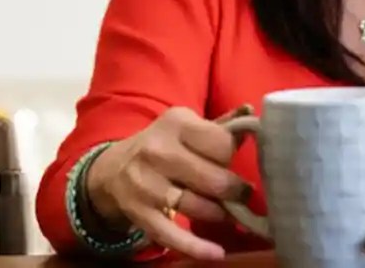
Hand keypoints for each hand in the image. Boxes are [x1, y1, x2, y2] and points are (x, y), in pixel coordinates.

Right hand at [84, 105, 253, 260]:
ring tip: (230, 213)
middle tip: (244, 195)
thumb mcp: (189, 128)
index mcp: (176, 123)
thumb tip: (252, 112)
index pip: (221, 143)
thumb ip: (222, 125)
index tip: (233, 163)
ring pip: (196, 206)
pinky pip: (171, 234)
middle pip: (212, 178)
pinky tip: (216, 253)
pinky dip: (196, 247)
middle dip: (235, 190)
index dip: (232, 156)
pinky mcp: (139, 213)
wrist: (112, 169)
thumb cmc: (165, 145)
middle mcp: (158, 151)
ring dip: (220, 214)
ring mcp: (146, 184)